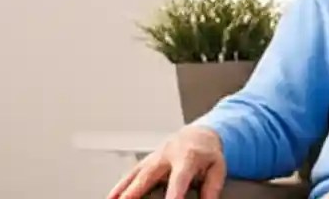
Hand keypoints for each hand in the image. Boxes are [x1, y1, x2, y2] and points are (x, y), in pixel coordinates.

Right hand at [107, 126, 226, 198]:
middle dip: (136, 191)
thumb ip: (211, 188)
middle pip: (148, 176)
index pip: (179, 178)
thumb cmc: (208, 154)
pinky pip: (130, 174)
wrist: (198, 135)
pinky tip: (111, 197)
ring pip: (135, 174)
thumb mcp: (217, 169)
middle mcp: (167, 156)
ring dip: (122, 190)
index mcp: (188, 157)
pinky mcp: (146, 162)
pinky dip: (119, 186)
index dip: (173, 193)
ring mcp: (153, 158)